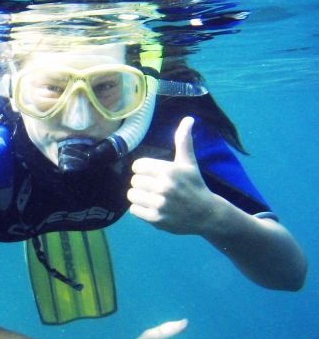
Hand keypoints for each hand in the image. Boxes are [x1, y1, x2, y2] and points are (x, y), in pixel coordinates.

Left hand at [128, 117, 217, 234]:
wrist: (206, 214)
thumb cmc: (195, 185)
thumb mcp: (189, 162)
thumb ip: (183, 141)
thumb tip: (188, 119)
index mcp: (169, 170)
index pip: (137, 166)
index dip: (143, 169)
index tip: (153, 174)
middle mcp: (164, 187)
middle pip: (134, 181)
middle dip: (142, 183)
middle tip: (155, 187)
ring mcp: (160, 204)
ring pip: (131, 195)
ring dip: (139, 196)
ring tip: (152, 197)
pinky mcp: (156, 219)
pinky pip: (134, 210)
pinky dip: (140, 209)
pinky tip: (153, 207)